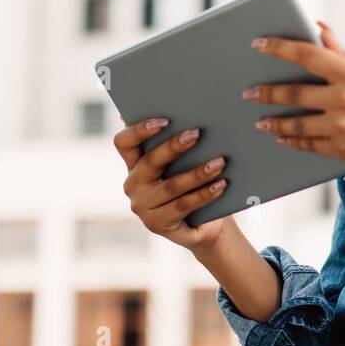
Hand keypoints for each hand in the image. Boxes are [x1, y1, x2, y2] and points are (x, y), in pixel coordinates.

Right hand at [113, 117, 232, 251]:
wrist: (203, 225)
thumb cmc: (193, 186)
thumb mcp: (183, 165)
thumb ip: (179, 146)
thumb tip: (193, 123)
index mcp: (134, 163)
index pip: (124, 143)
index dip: (138, 130)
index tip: (164, 120)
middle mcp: (133, 184)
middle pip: (150, 162)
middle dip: (174, 147)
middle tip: (196, 134)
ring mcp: (142, 206)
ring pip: (171, 186)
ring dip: (197, 173)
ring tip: (219, 162)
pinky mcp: (156, 224)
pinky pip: (183, 206)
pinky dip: (204, 194)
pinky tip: (220, 185)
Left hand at [242, 20, 344, 181]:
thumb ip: (342, 55)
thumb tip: (320, 29)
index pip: (307, 55)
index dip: (279, 47)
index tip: (258, 43)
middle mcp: (344, 100)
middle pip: (294, 94)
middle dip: (267, 93)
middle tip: (248, 93)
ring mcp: (342, 128)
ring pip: (296, 124)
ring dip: (274, 122)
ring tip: (260, 121)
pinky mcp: (343, 151)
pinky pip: (309, 146)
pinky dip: (292, 142)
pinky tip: (282, 138)